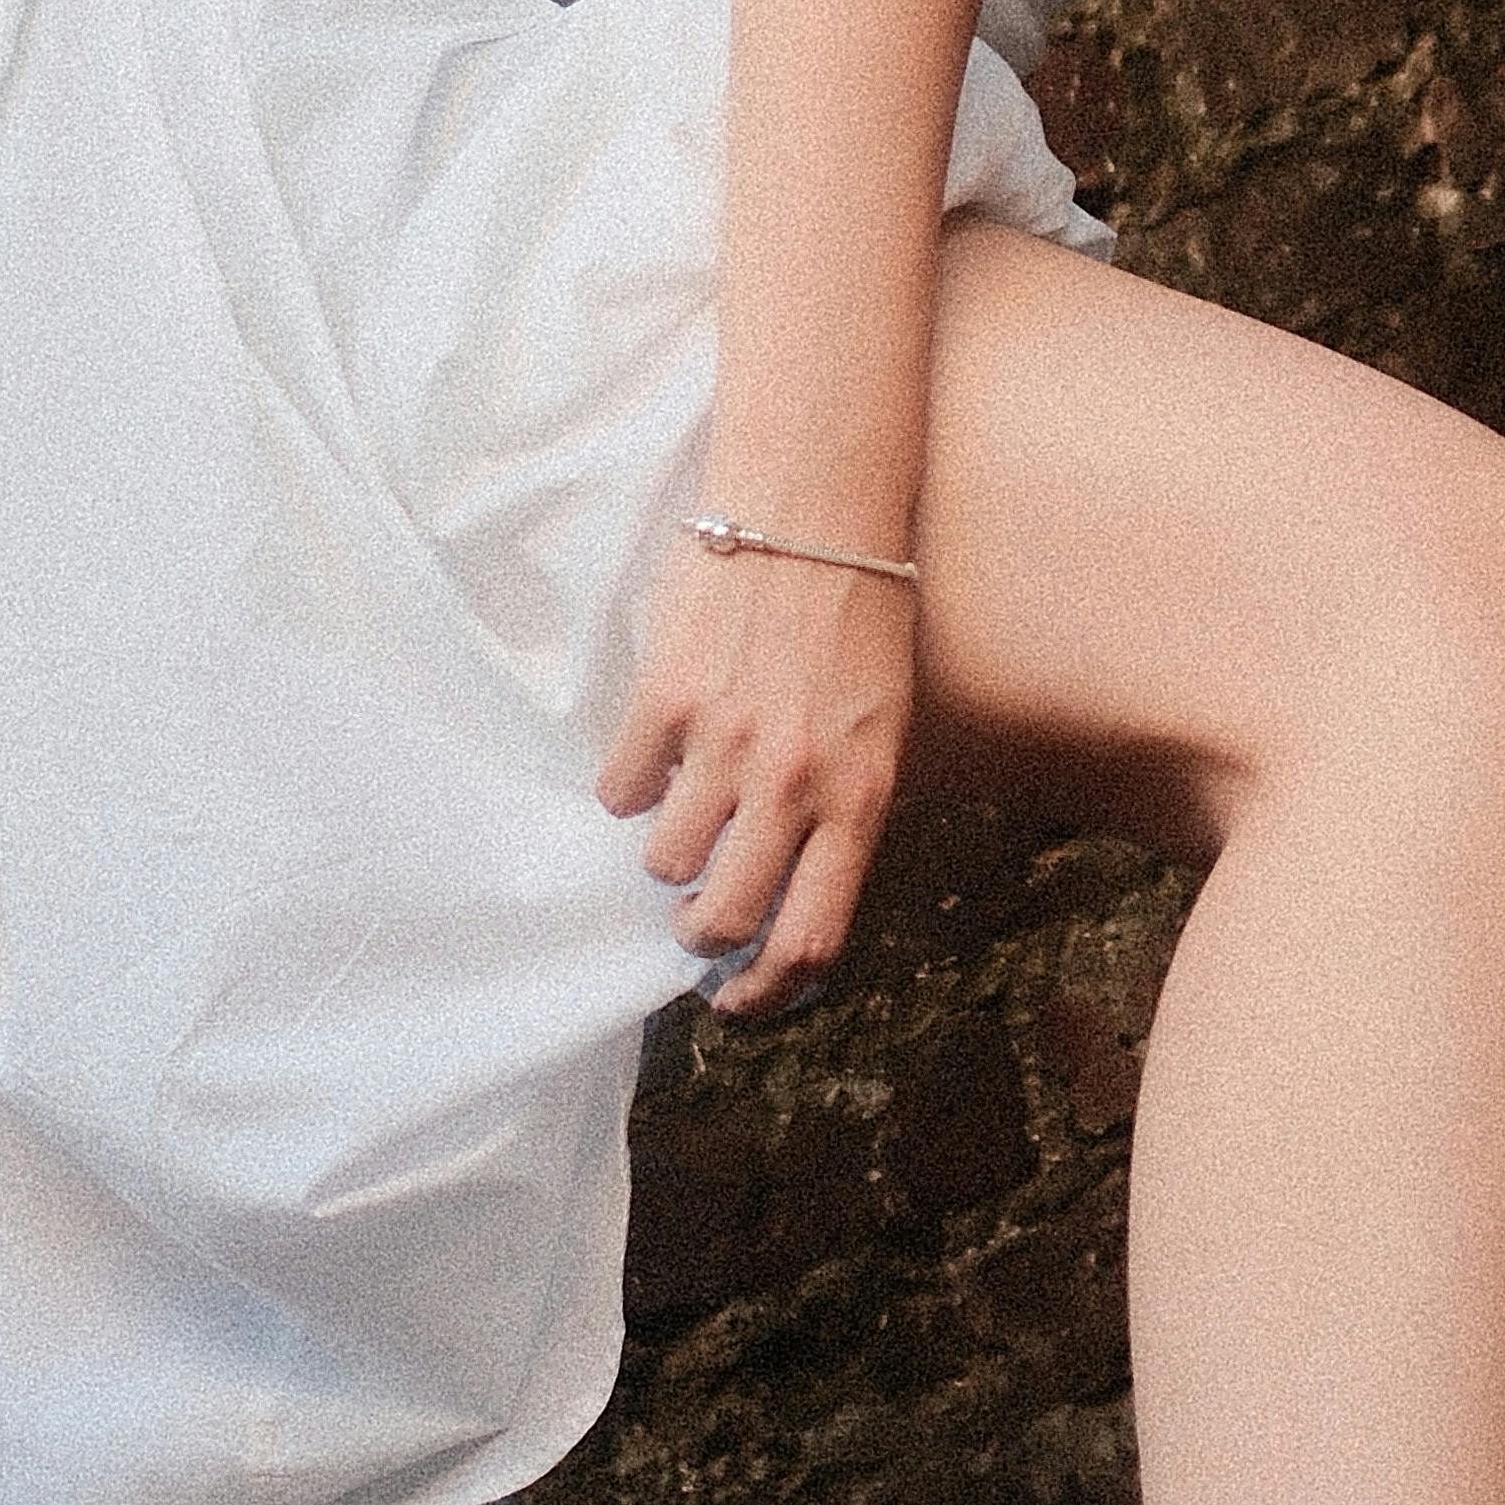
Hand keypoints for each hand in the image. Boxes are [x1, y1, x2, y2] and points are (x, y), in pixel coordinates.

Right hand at [599, 528, 915, 1005]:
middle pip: (724, 917)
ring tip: (676, 820)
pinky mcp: (665, 700)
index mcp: (860, 795)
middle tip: (691, 923)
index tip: (742, 997)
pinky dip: (627, 789)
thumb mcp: (882, 725)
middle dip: (698, 936)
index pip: (813, 937)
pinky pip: (622, 788)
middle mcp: (795, 783)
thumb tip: (788, 882)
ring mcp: (726, 744)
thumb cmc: (860, 614)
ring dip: (663, 857)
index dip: (770, 990)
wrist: (815, 508)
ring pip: (664, 860)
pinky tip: (650, 759)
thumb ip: (842, 805)